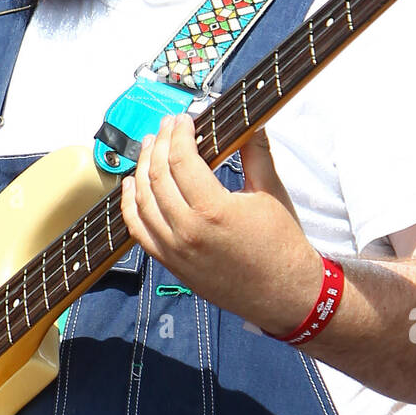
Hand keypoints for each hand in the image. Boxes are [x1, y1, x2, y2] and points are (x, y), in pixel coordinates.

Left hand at [118, 112, 324, 337]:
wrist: (285, 294)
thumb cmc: (282, 246)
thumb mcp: (272, 193)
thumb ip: (256, 153)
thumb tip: (252, 121)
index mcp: (213, 210)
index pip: (182, 160)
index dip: (179, 134)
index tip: (183, 120)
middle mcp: (188, 231)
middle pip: (157, 176)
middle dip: (160, 145)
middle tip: (166, 127)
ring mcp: (175, 250)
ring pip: (142, 201)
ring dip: (142, 169)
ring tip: (150, 148)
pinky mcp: (171, 264)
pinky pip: (139, 231)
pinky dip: (130, 205)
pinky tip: (132, 186)